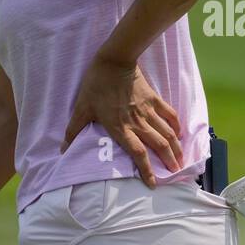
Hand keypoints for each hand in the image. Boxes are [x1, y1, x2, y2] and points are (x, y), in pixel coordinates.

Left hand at [61, 52, 182, 187]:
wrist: (114, 61)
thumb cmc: (96, 85)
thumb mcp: (82, 108)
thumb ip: (74, 130)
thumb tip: (63, 149)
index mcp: (120, 128)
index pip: (137, 154)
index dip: (147, 170)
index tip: (153, 183)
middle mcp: (137, 122)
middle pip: (159, 145)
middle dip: (169, 161)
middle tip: (176, 172)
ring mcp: (148, 110)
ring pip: (167, 133)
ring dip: (176, 147)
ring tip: (181, 159)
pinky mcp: (154, 99)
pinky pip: (169, 115)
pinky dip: (176, 125)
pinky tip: (179, 134)